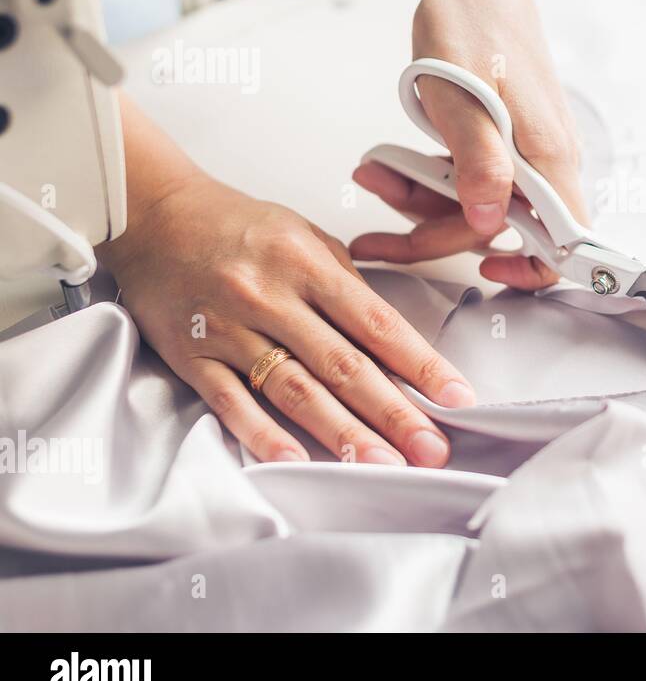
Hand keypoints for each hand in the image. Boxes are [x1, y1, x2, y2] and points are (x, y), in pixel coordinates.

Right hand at [99, 172, 472, 465]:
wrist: (152, 213)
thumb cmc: (238, 226)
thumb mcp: (305, 236)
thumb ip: (347, 286)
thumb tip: (392, 341)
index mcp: (308, 264)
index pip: (378, 324)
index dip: (422, 365)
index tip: (458, 398)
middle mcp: (272, 297)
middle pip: (344, 365)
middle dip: (394, 412)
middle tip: (433, 449)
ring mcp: (230, 328)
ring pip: (295, 389)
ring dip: (343, 434)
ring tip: (384, 466)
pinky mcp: (193, 355)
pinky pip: (231, 402)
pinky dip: (263, 434)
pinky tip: (297, 462)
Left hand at [350, 0, 587, 289]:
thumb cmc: (470, 23)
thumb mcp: (460, 95)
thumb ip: (479, 164)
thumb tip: (492, 223)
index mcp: (549, 156)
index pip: (566, 243)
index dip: (530, 269)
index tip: (482, 269)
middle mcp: (546, 159)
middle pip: (502, 227)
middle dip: (434, 231)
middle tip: (375, 232)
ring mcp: (525, 149)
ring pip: (477, 203)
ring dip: (419, 202)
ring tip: (370, 174)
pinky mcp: (502, 138)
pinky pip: (467, 177)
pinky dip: (425, 178)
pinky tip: (388, 162)